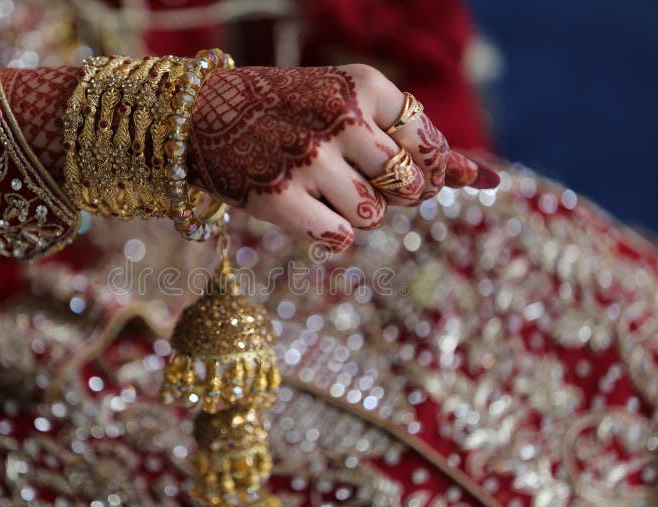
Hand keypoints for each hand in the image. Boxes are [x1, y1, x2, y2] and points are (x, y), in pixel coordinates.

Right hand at [189, 65, 498, 251]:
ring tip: (322, 192)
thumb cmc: (288, 112)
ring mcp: (309, 159)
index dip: (422, 170)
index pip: (430, 146)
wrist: (204, 115)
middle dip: (391, 193)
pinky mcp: (279, 198)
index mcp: (365, 87)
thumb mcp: (348, 104)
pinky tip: (307, 211)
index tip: (395, 169)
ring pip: (375, 215)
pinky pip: (341, 237)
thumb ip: (413, 137)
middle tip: (355, 179)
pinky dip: (329, 232)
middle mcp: (342, 119)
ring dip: (355, 213)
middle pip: (409, 186)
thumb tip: (484, 176)